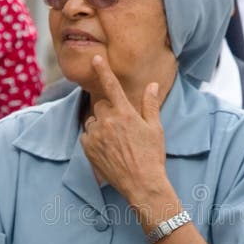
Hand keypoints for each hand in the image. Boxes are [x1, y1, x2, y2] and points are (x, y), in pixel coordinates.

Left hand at [80, 55, 167, 203]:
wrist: (142, 184)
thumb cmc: (152, 156)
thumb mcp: (156, 129)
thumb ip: (150, 105)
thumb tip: (152, 85)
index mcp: (125, 113)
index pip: (111, 86)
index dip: (103, 70)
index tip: (95, 59)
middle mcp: (108, 121)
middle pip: (101, 105)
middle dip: (108, 111)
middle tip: (121, 128)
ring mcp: (96, 135)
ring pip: (93, 121)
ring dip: (100, 126)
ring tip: (115, 142)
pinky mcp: (88, 148)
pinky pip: (87, 136)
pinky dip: (94, 139)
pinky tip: (107, 150)